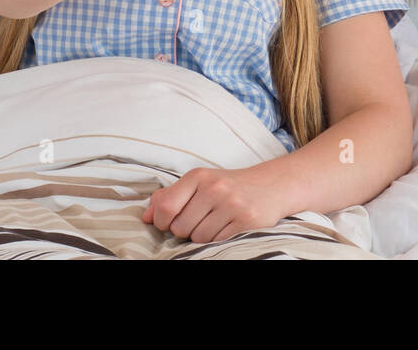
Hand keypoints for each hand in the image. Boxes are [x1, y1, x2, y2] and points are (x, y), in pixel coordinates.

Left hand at [141, 166, 289, 242]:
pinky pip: (218, 242)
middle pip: (180, 228)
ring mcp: (232, 204)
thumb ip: (169, 196)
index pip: (166, 206)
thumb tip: (146, 217)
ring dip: (203, 236)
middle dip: (186, 230)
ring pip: (198, 238)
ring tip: (216, 222)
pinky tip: (227, 227)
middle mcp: (215, 187)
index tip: (169, 222)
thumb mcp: (199, 183)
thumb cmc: (229, 186)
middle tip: (201, 220)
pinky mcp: (246, 220)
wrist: (271, 185)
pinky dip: (218, 239)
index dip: (162, 222)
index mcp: (198, 176)